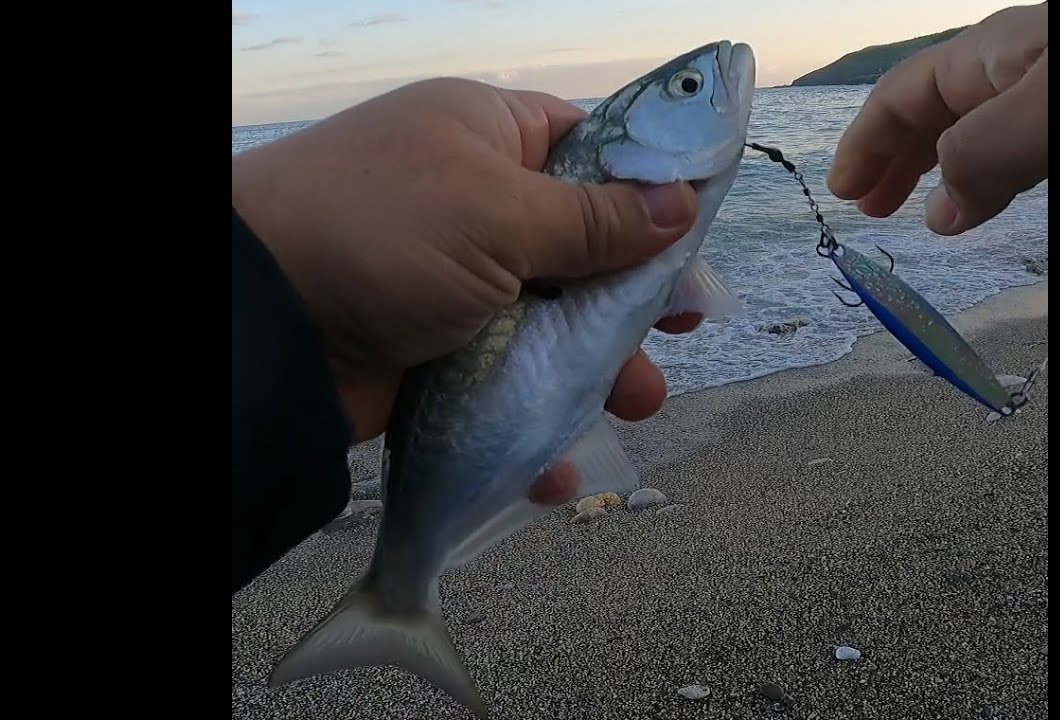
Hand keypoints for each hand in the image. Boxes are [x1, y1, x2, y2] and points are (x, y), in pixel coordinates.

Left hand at [231, 78, 702, 445]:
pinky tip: (560, 464)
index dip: (650, 193)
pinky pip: (509, 385)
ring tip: (637, 404)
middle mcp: (479, 205)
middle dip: (634, 301)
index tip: (695, 240)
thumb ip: (596, 219)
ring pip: (556, 328)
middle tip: (679, 333)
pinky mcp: (441, 354)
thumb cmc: (381, 234)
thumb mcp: (500, 214)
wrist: (262, 327)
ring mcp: (460, 284)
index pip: (592, 152)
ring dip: (599, 372)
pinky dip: (537, 425)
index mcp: (492, 140)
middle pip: (586, 250)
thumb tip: (680, 203)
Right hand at [826, 2, 1047, 234]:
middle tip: (868, 210)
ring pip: (970, 132)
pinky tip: (980, 202)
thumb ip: (981, 157)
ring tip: (912, 213)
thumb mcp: (1036, 114)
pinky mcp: (1059, 122)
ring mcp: (1038, 94)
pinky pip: (1009, 147)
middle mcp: (1007, 69)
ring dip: (932, 172)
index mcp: (984, 54)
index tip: (841, 192)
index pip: (899, 94)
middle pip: (928, 112)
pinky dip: (982, 178)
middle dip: (890, 159)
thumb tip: (937, 216)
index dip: (863, 144)